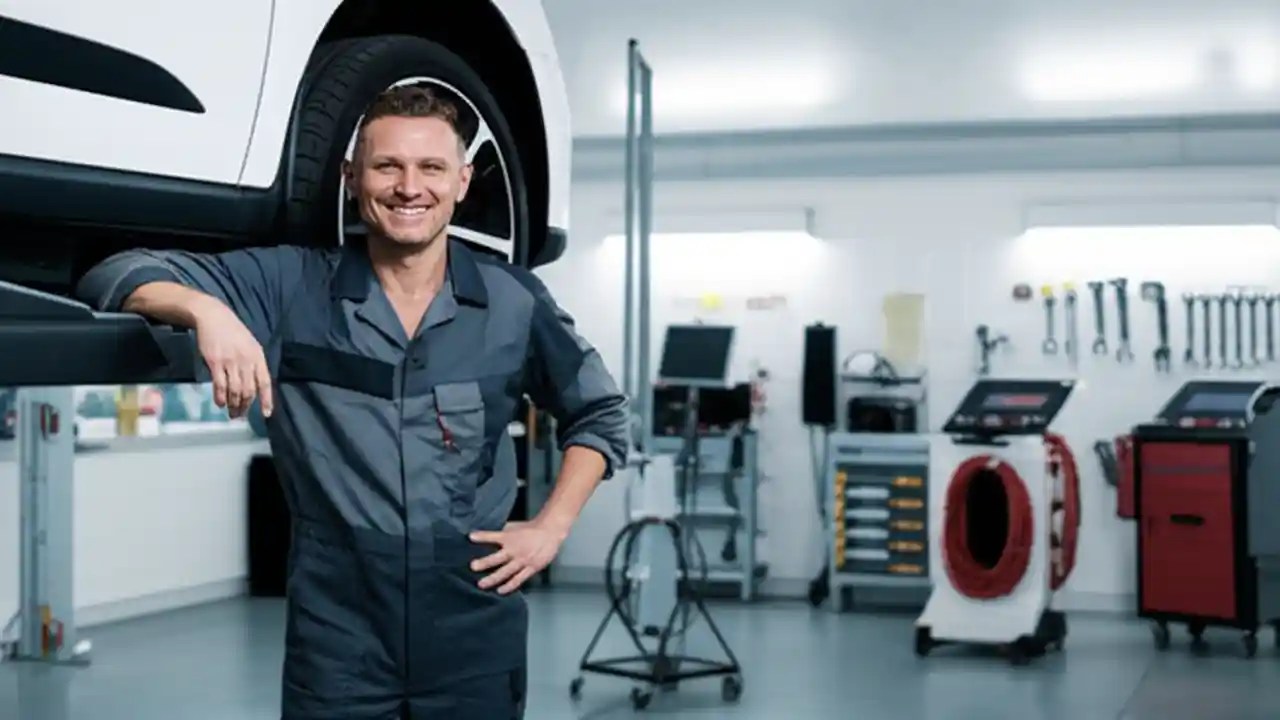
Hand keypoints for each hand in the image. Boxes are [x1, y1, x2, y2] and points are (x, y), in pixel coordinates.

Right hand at [194, 301, 272, 418]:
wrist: (213, 317)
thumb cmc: (233, 332)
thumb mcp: (250, 345)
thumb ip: (253, 364)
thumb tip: (253, 386)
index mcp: (258, 356)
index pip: (264, 382)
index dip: (266, 400)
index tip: (265, 414)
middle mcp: (247, 360)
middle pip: (249, 390)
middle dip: (245, 406)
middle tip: (240, 415)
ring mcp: (231, 362)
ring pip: (235, 390)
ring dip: (233, 404)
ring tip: (231, 412)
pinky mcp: (215, 362)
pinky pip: (220, 385)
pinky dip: (220, 397)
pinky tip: (220, 403)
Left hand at [469, 519, 567, 593]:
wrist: (550, 532)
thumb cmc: (531, 528)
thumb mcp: (514, 527)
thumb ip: (502, 533)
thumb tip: (488, 536)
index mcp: (509, 537)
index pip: (492, 536)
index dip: (481, 536)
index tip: (471, 537)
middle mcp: (514, 550)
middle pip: (496, 558)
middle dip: (484, 563)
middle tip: (473, 567)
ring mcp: (522, 561)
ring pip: (505, 572)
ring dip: (493, 578)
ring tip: (482, 584)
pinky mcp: (530, 568)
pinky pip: (518, 579)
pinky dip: (509, 586)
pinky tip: (500, 591)